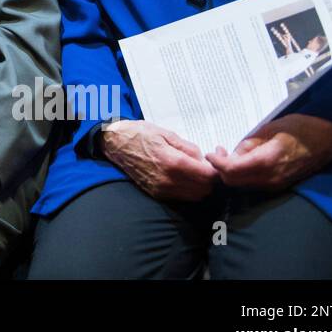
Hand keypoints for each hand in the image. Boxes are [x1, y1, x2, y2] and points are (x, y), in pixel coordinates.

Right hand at [101, 120, 217, 200]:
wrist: (115, 144)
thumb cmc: (140, 134)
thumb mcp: (167, 134)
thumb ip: (188, 148)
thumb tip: (203, 160)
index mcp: (173, 163)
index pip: (207, 176)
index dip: (216, 170)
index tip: (215, 161)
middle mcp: (168, 180)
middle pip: (204, 189)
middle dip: (209, 179)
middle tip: (206, 166)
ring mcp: (161, 189)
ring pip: (194, 196)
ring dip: (199, 186)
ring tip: (195, 171)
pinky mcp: (156, 194)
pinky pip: (181, 197)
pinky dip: (188, 189)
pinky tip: (183, 176)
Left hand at [205, 114, 331, 189]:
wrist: (328, 139)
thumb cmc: (300, 128)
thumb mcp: (269, 129)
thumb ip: (248, 144)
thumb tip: (232, 154)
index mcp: (267, 161)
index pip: (232, 171)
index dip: (216, 163)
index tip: (208, 153)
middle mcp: (271, 178)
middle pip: (234, 182)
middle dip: (221, 169)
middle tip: (217, 151)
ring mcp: (277, 184)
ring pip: (243, 184)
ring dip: (231, 172)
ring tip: (227, 153)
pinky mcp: (280, 184)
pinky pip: (254, 183)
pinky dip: (244, 175)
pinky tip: (243, 160)